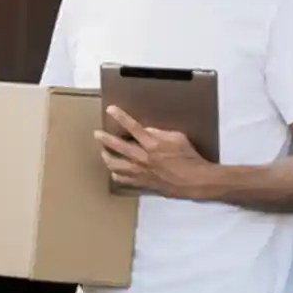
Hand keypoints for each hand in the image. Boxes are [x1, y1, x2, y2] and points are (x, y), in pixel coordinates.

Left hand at [95, 105, 213, 198]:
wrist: (194, 180)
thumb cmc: (189, 158)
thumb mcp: (178, 138)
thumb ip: (160, 133)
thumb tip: (147, 131)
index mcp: (152, 144)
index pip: (132, 127)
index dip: (120, 117)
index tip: (110, 109)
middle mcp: (143, 158)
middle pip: (118, 146)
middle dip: (105, 139)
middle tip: (98, 134)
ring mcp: (141, 172)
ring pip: (116, 166)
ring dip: (107, 158)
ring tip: (104, 153)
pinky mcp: (142, 183)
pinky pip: (123, 180)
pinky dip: (117, 175)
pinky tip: (115, 172)